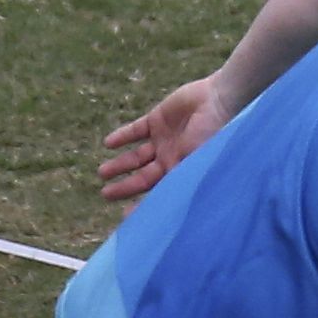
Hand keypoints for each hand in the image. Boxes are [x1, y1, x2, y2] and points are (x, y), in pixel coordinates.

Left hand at [97, 77, 229, 202]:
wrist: (216, 100)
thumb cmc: (211, 134)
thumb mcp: (193, 160)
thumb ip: (175, 177)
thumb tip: (160, 203)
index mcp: (180, 172)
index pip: (158, 193)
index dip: (143, 204)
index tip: (125, 216)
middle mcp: (170, 159)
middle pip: (143, 177)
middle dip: (125, 187)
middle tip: (105, 195)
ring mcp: (163, 140)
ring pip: (136, 156)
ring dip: (120, 164)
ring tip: (102, 172)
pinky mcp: (157, 120)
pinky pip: (136, 130)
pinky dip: (122, 137)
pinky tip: (108, 143)